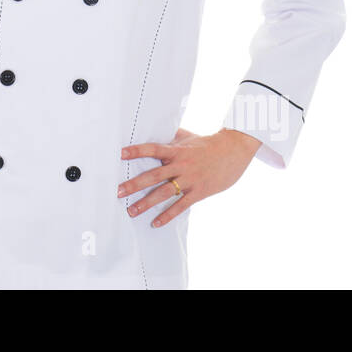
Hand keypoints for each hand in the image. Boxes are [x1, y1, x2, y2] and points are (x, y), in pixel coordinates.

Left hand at [118, 128, 261, 227]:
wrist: (234, 151)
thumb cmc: (207, 143)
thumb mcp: (188, 136)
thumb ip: (170, 136)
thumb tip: (154, 128)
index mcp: (177, 150)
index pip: (153, 149)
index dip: (136, 151)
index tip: (120, 154)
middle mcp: (181, 165)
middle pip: (154, 175)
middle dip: (134, 184)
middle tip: (117, 191)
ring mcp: (190, 179)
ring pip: (164, 193)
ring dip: (146, 203)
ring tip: (131, 211)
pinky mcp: (199, 192)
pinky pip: (181, 206)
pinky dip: (167, 216)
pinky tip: (155, 223)